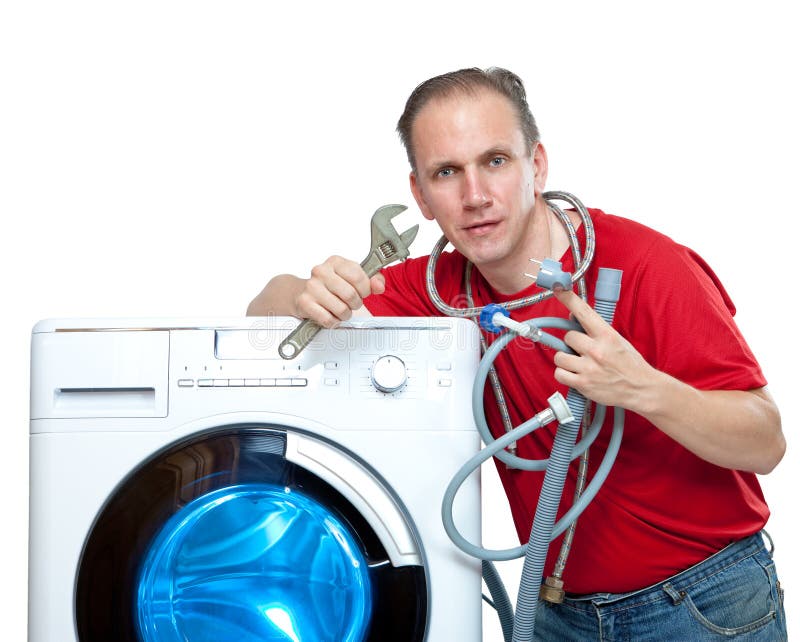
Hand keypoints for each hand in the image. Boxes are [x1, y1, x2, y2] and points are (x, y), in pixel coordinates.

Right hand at [295, 255, 384, 327]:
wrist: (301, 292)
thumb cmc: (330, 286)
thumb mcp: (352, 278)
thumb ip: (372, 280)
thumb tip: (379, 286)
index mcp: (335, 262)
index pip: (358, 277)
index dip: (365, 289)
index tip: (362, 292)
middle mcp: (321, 271)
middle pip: (350, 294)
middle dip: (355, 304)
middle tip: (351, 303)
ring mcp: (311, 287)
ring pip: (341, 309)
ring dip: (345, 314)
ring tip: (340, 309)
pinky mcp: (305, 303)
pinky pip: (328, 319)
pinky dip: (333, 321)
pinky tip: (330, 314)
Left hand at [551, 289, 654, 409]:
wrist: (641, 389)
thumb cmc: (630, 365)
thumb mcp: (617, 340)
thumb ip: (596, 330)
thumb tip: (573, 317)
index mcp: (607, 335)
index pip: (584, 312)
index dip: (568, 298)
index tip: (558, 287)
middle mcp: (596, 350)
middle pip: (568, 337)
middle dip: (573, 344)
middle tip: (583, 351)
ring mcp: (589, 368)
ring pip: (560, 356)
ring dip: (566, 360)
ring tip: (580, 364)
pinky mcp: (583, 384)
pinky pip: (559, 374)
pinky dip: (565, 375)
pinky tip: (577, 375)